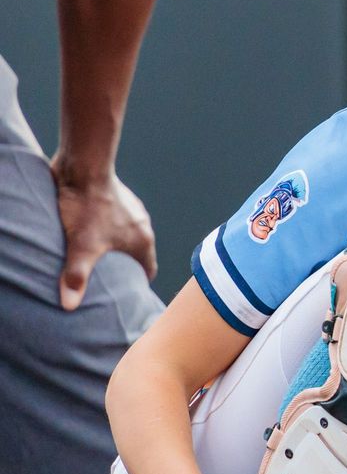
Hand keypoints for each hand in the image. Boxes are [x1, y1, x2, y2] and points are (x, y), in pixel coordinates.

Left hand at [50, 162, 157, 310]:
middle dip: (125, 265)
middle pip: (138, 253)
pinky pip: (117, 217)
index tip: (128, 291)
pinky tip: (90, 226)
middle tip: (109, 275)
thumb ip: (76, 277)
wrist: (84, 167)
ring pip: (128, 234)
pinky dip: (107, 225)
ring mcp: (133, 209)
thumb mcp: (80, 247)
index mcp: (142, 241)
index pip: (148, 270)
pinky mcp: (118, 196)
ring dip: (116, 243)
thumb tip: (69, 306)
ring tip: (97, 252)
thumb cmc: (87, 208)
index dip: (138, 283)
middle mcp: (143, 225)